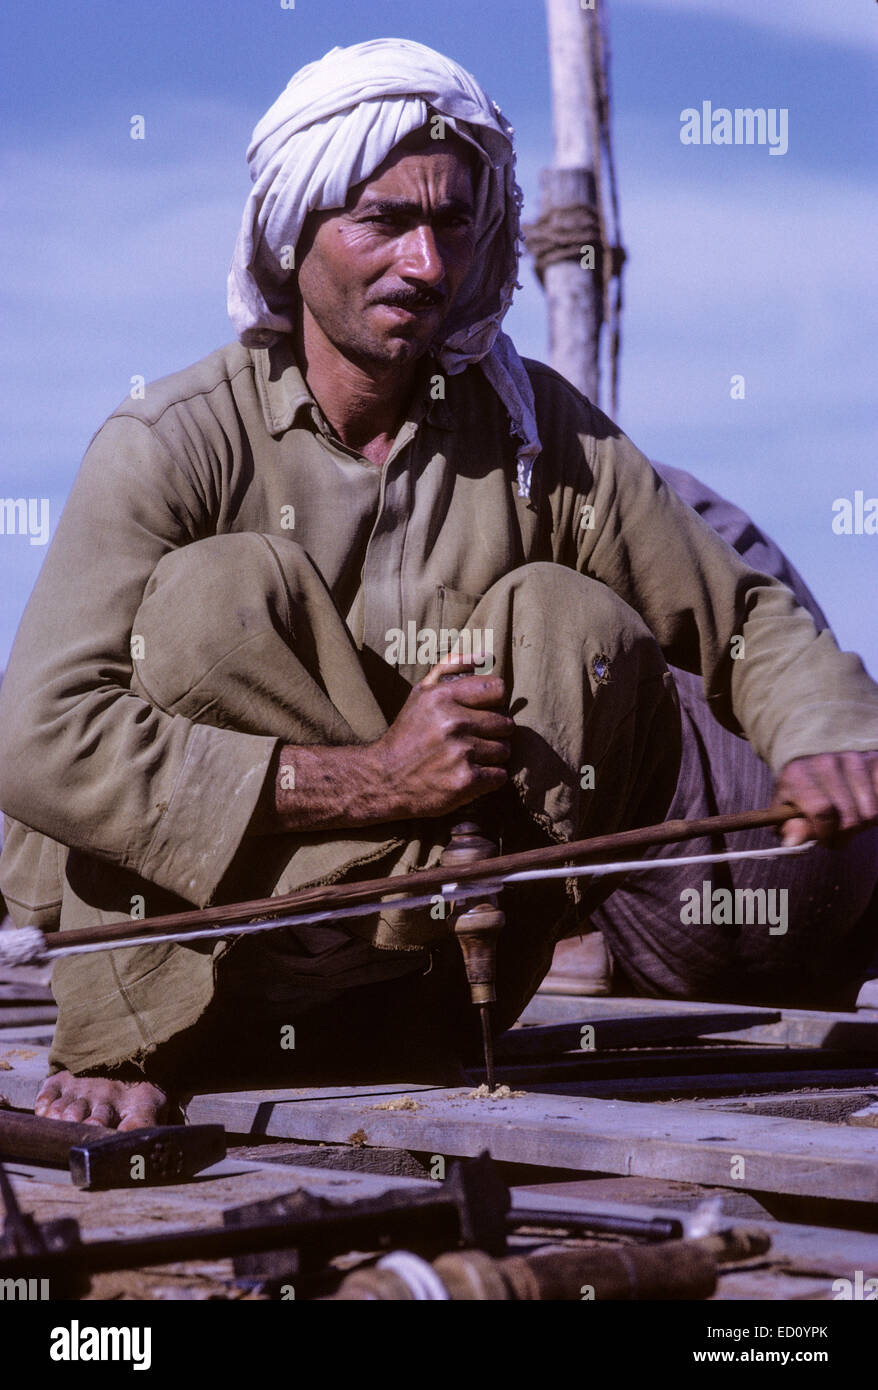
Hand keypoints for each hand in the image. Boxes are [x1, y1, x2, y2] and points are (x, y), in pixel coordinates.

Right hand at [374, 652, 514, 818]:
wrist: (385, 780)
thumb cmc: (408, 734)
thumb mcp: (420, 694)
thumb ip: (451, 667)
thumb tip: (487, 655)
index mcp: (442, 696)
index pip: (498, 689)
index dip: (496, 702)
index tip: (483, 712)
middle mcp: (452, 721)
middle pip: (506, 723)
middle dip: (494, 733)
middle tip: (472, 740)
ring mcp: (460, 752)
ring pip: (505, 751)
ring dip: (491, 757)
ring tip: (467, 758)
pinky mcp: (466, 780)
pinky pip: (500, 775)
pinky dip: (489, 779)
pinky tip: (468, 775)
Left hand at [775, 750, 877, 845]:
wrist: (815, 758)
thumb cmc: (800, 790)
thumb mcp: (788, 810)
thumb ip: (791, 827)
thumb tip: (794, 842)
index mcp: (797, 773)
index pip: (822, 812)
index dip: (826, 834)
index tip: (825, 839)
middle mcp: (826, 762)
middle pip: (849, 817)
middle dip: (845, 835)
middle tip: (839, 835)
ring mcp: (853, 759)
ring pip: (871, 813)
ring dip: (863, 824)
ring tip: (850, 820)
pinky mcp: (874, 760)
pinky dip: (877, 813)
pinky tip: (864, 808)